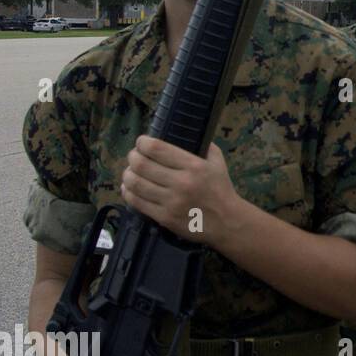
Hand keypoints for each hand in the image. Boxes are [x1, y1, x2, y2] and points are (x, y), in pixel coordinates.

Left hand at [120, 136, 241, 246]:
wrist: (227, 222)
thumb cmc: (221, 189)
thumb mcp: (218, 163)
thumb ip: (204, 147)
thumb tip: (185, 134)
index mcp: (194, 166)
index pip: (156, 149)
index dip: (142, 142)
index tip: (142, 142)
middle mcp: (181, 183)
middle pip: (140, 164)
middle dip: (132, 157)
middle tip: (134, 157)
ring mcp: (171, 202)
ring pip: (134, 183)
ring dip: (127, 174)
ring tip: (130, 172)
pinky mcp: (164, 217)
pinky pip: (136, 201)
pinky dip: (128, 192)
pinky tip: (130, 188)